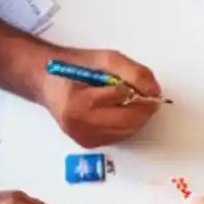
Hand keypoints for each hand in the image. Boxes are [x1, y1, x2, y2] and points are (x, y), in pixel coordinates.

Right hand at [40, 47, 162, 147]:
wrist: (49, 81)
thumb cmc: (75, 68)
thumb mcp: (105, 59)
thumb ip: (132, 71)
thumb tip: (154, 90)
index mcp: (77, 104)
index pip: (122, 99)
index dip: (138, 90)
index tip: (140, 82)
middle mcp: (78, 126)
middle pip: (129, 121)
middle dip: (143, 106)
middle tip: (144, 92)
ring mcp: (84, 138)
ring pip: (129, 130)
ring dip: (136, 115)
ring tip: (125, 99)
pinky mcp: (90, 143)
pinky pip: (121, 135)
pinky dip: (127, 123)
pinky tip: (117, 110)